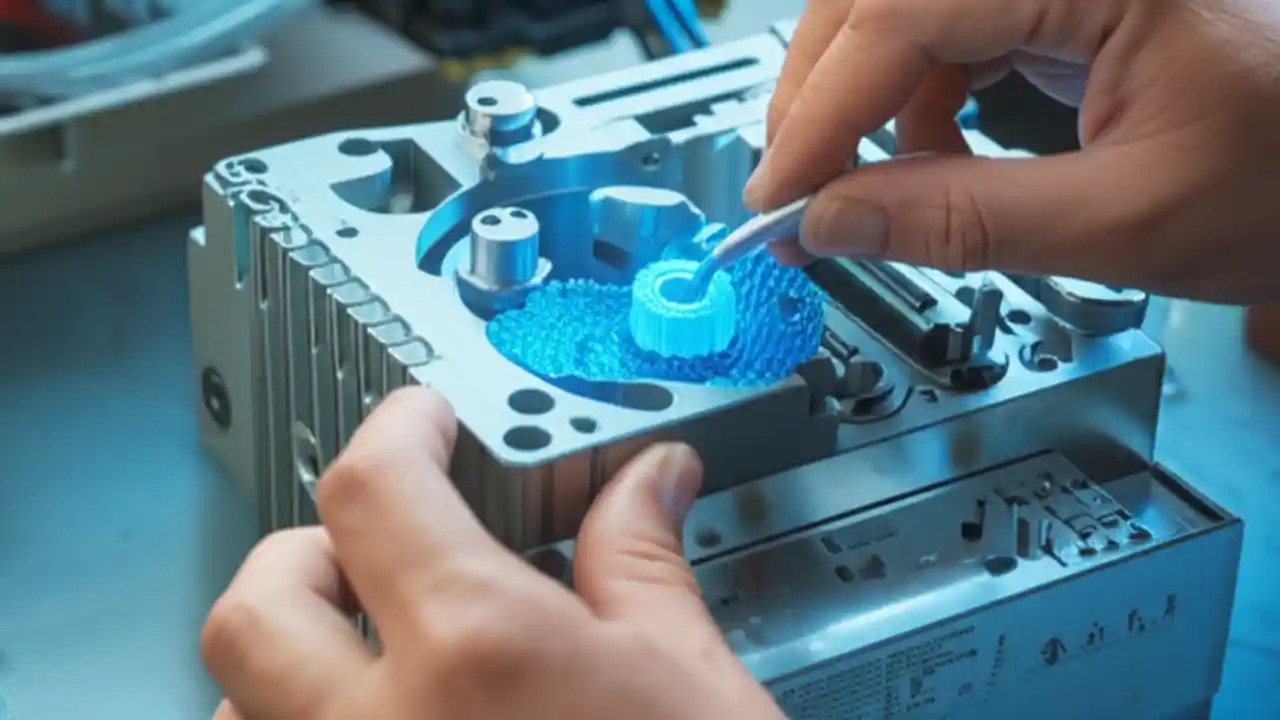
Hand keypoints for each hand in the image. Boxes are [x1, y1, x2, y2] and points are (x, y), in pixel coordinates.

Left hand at [201, 387, 779, 719]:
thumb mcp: (694, 685)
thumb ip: (644, 565)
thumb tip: (649, 483)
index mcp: (481, 653)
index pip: (374, 486)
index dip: (396, 428)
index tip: (421, 423)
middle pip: (260, 598)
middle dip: (309, 553)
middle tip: (378, 548)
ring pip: (234, 712)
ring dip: (285, 667)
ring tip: (367, 661)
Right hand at [747, 0, 1279, 302]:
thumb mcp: (1126, 219)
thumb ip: (966, 223)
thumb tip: (834, 222)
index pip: (906, 13)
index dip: (821, 109)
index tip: (778, 192)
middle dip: (823, 97)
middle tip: (795, 192)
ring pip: (903, 14)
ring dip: (862, 103)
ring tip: (864, 189)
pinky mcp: (1060, 0)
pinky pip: (947, 33)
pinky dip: (915, 103)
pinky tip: (928, 160)